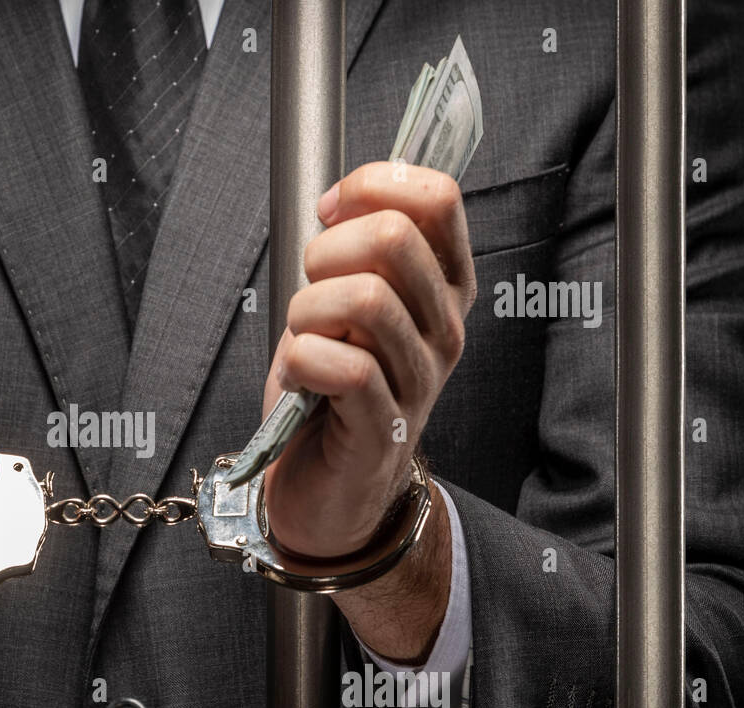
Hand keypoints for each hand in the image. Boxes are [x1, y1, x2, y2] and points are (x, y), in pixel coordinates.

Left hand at [263, 161, 474, 559]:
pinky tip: (301, 378)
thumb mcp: (342, 304)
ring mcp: (420, 379)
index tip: (330, 214)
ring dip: (308, 311)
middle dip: (327, 250)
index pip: (437, 198)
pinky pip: (345, 367)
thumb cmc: (328, 389)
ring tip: (304, 338)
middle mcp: (443, 328)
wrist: (325, 486)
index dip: (371, 186)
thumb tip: (342, 199)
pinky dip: (302, 361)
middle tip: (309, 287)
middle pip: (395, 238)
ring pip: (365, 299)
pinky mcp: (383, 427)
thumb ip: (353, 252)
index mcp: (441, 287)